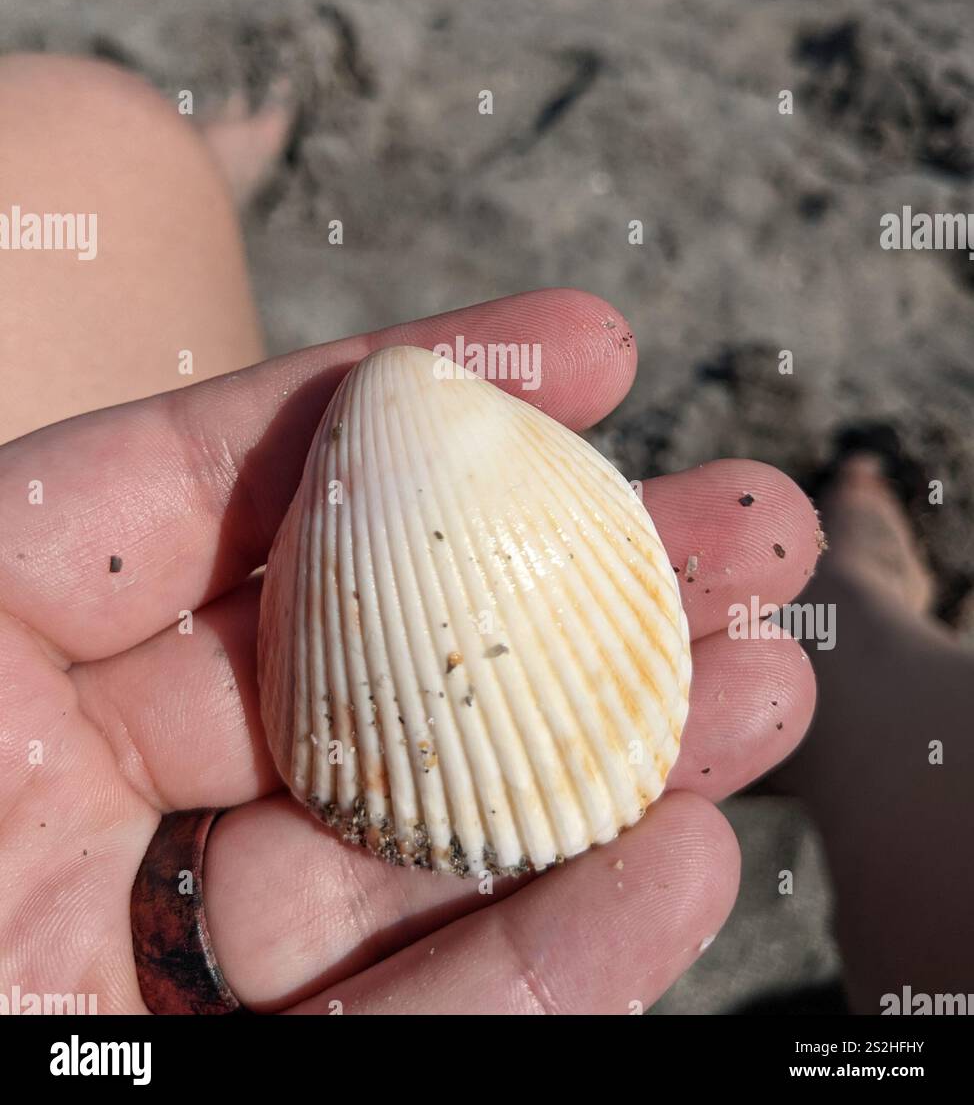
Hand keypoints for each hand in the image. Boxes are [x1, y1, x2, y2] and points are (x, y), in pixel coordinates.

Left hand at [0, 289, 816, 1013]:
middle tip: (744, 526)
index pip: (223, 492)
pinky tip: (684, 863)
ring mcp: (166, 955)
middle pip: (371, 662)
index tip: (591, 350)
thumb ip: (89, 526)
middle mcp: (88, 795)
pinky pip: (410, 1033)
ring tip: (772, 683)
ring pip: (420, 849)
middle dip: (570, 580)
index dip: (411, 398)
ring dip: (611, 768)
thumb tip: (336, 395)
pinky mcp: (230, 1091)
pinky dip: (546, 959)